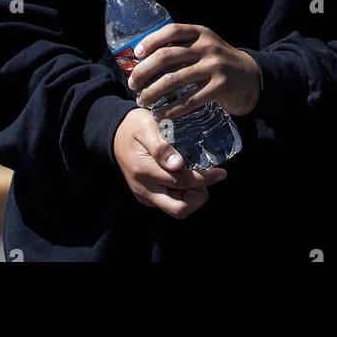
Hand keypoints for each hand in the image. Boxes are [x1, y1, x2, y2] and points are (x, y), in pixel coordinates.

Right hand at [112, 107, 226, 218]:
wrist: (115, 135)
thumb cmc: (134, 127)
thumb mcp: (147, 127)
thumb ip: (161, 147)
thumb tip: (178, 164)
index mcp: (144, 171)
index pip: (181, 183)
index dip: (205, 179)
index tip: (221, 172)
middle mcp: (144, 189)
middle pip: (179, 209)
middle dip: (199, 196)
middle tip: (208, 178)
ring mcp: (145, 195)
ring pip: (176, 209)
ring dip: (192, 195)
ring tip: (199, 175)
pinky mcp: (147, 197)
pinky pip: (169, 203)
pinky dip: (183, 194)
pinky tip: (187, 176)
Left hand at [128, 23, 261, 119]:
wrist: (251, 77)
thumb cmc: (218, 62)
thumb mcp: (205, 46)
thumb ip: (183, 47)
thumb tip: (144, 57)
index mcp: (201, 33)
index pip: (171, 31)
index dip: (150, 41)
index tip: (136, 55)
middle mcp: (207, 47)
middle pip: (166, 56)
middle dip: (144, 72)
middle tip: (133, 84)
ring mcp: (215, 67)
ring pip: (173, 80)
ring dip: (152, 93)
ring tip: (142, 101)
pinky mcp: (220, 87)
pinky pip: (189, 100)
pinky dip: (171, 109)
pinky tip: (160, 115)